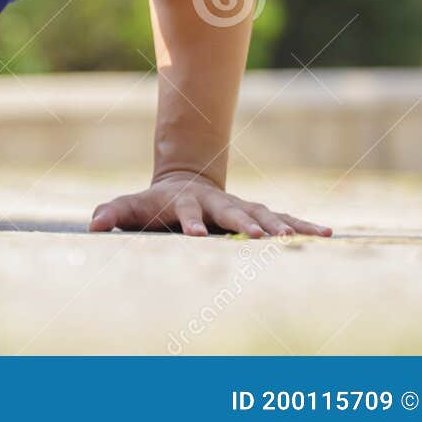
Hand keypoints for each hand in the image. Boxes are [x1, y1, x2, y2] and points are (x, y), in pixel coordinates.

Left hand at [88, 171, 330, 237]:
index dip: (191, 223)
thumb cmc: (154, 203)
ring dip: (280, 226)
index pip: (188, 213)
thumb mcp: (132, 207)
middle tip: (259, 238)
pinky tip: (329, 234)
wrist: (185, 183)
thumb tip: (92, 225)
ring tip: (296, 238)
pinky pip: (284, 219)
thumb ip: (114, 213)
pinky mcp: (257, 213)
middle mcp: (218, 203)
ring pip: (264, 214)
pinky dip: (304, 225)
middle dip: (245, 224)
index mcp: (187, 203)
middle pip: (233, 212)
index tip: (196, 236)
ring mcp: (240, 206)